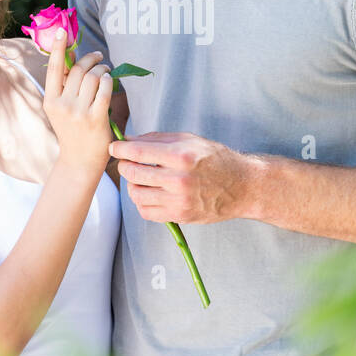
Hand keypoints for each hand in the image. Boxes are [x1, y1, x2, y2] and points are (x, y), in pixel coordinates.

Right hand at [43, 29, 113, 170]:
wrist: (79, 162)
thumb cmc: (72, 132)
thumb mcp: (60, 110)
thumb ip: (65, 86)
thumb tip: (73, 55)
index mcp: (50, 101)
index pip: (53, 69)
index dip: (58, 47)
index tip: (62, 30)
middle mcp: (62, 105)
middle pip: (77, 70)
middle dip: (91, 59)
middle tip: (98, 57)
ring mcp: (78, 113)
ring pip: (92, 77)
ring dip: (102, 70)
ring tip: (106, 71)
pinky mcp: (95, 119)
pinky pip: (105, 90)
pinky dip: (108, 82)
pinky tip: (109, 81)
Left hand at [108, 132, 246, 223]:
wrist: (241, 186)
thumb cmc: (216, 159)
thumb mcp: (190, 140)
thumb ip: (158, 139)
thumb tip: (129, 140)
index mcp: (181, 156)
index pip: (138, 152)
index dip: (120, 149)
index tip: (114, 147)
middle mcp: (178, 179)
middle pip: (133, 173)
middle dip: (124, 165)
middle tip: (125, 162)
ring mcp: (178, 201)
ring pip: (136, 194)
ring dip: (132, 184)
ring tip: (139, 178)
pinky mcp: (180, 215)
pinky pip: (146, 211)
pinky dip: (141, 202)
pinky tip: (148, 192)